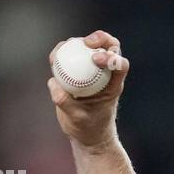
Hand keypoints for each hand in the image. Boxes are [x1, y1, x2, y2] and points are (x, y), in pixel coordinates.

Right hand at [47, 30, 130, 150]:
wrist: (85, 134)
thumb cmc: (88, 128)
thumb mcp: (77, 119)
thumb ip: (66, 102)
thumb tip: (53, 83)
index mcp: (113, 85)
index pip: (120, 65)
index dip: (111, 57)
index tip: (96, 59)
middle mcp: (104, 74)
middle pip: (109, 46)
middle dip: (100, 38)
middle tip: (85, 43)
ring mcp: (91, 70)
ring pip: (87, 48)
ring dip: (75, 44)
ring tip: (60, 52)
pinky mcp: (76, 71)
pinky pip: (70, 56)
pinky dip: (61, 53)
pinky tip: (53, 59)